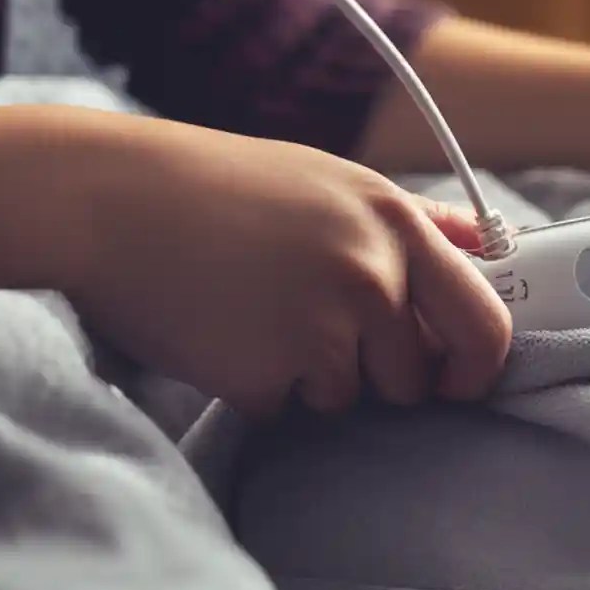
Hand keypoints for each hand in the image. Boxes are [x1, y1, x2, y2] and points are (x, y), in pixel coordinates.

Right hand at [56, 108, 510, 418]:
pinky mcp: (263, 374)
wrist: (106, 197)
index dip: (479, 364)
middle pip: (417, 379)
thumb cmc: (220, 186)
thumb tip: (483, 245)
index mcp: (395, 225)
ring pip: (348, 397)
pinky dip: (258, 386)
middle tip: (326, 340)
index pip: (483, 320)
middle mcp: (370, 276)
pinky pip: (284, 408)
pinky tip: (224, 332)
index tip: (458, 378)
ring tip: (258, 313)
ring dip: (312, 376)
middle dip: (387, 381)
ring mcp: (319, 328)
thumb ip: (415, 221)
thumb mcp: (332, 181)